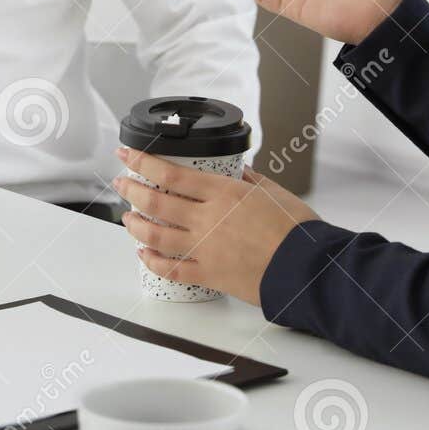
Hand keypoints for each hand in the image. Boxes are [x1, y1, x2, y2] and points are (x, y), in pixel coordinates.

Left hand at [113, 146, 319, 305]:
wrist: (308, 267)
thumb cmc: (297, 229)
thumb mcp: (273, 191)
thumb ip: (249, 180)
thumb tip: (236, 170)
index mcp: (223, 193)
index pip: (171, 173)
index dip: (143, 162)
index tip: (127, 155)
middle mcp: (208, 219)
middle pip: (155, 202)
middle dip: (131, 190)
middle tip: (120, 184)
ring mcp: (205, 248)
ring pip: (156, 236)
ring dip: (136, 226)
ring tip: (127, 219)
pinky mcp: (209, 275)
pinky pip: (171, 269)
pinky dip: (153, 261)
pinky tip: (144, 255)